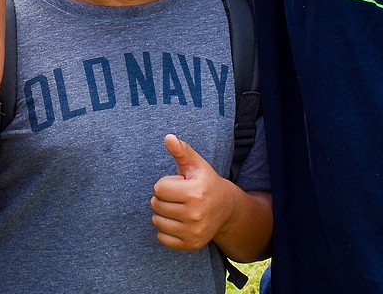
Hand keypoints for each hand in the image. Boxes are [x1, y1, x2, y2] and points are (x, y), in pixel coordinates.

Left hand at [150, 135, 233, 252]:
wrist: (227, 209)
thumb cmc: (206, 183)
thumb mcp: (197, 165)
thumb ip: (182, 151)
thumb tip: (168, 137)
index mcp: (195, 192)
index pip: (159, 188)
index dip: (166, 183)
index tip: (179, 184)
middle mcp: (195, 214)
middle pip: (155, 204)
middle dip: (163, 198)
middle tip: (178, 197)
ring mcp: (193, 232)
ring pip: (156, 221)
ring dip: (162, 214)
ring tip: (177, 208)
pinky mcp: (190, 244)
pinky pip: (162, 238)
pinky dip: (165, 230)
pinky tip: (177, 222)